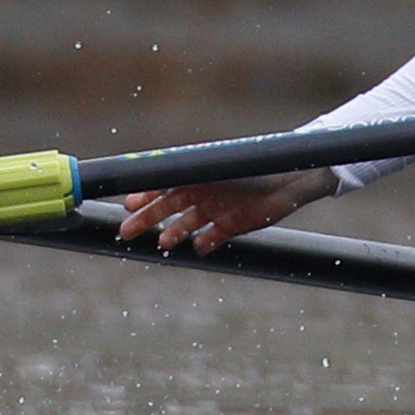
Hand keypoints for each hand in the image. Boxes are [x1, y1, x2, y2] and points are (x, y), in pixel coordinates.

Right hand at [118, 168, 339, 254]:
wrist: (288, 180)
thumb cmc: (251, 167)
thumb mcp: (215, 169)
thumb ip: (187, 174)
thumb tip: (154, 175)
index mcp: (195, 175)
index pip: (162, 186)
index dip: (144, 196)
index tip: (128, 204)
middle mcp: (202, 193)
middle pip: (167, 208)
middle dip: (147, 219)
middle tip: (126, 232)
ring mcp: (216, 210)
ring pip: (185, 226)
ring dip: (173, 234)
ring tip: (164, 242)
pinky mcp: (232, 226)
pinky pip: (210, 239)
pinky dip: (203, 245)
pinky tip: (199, 246)